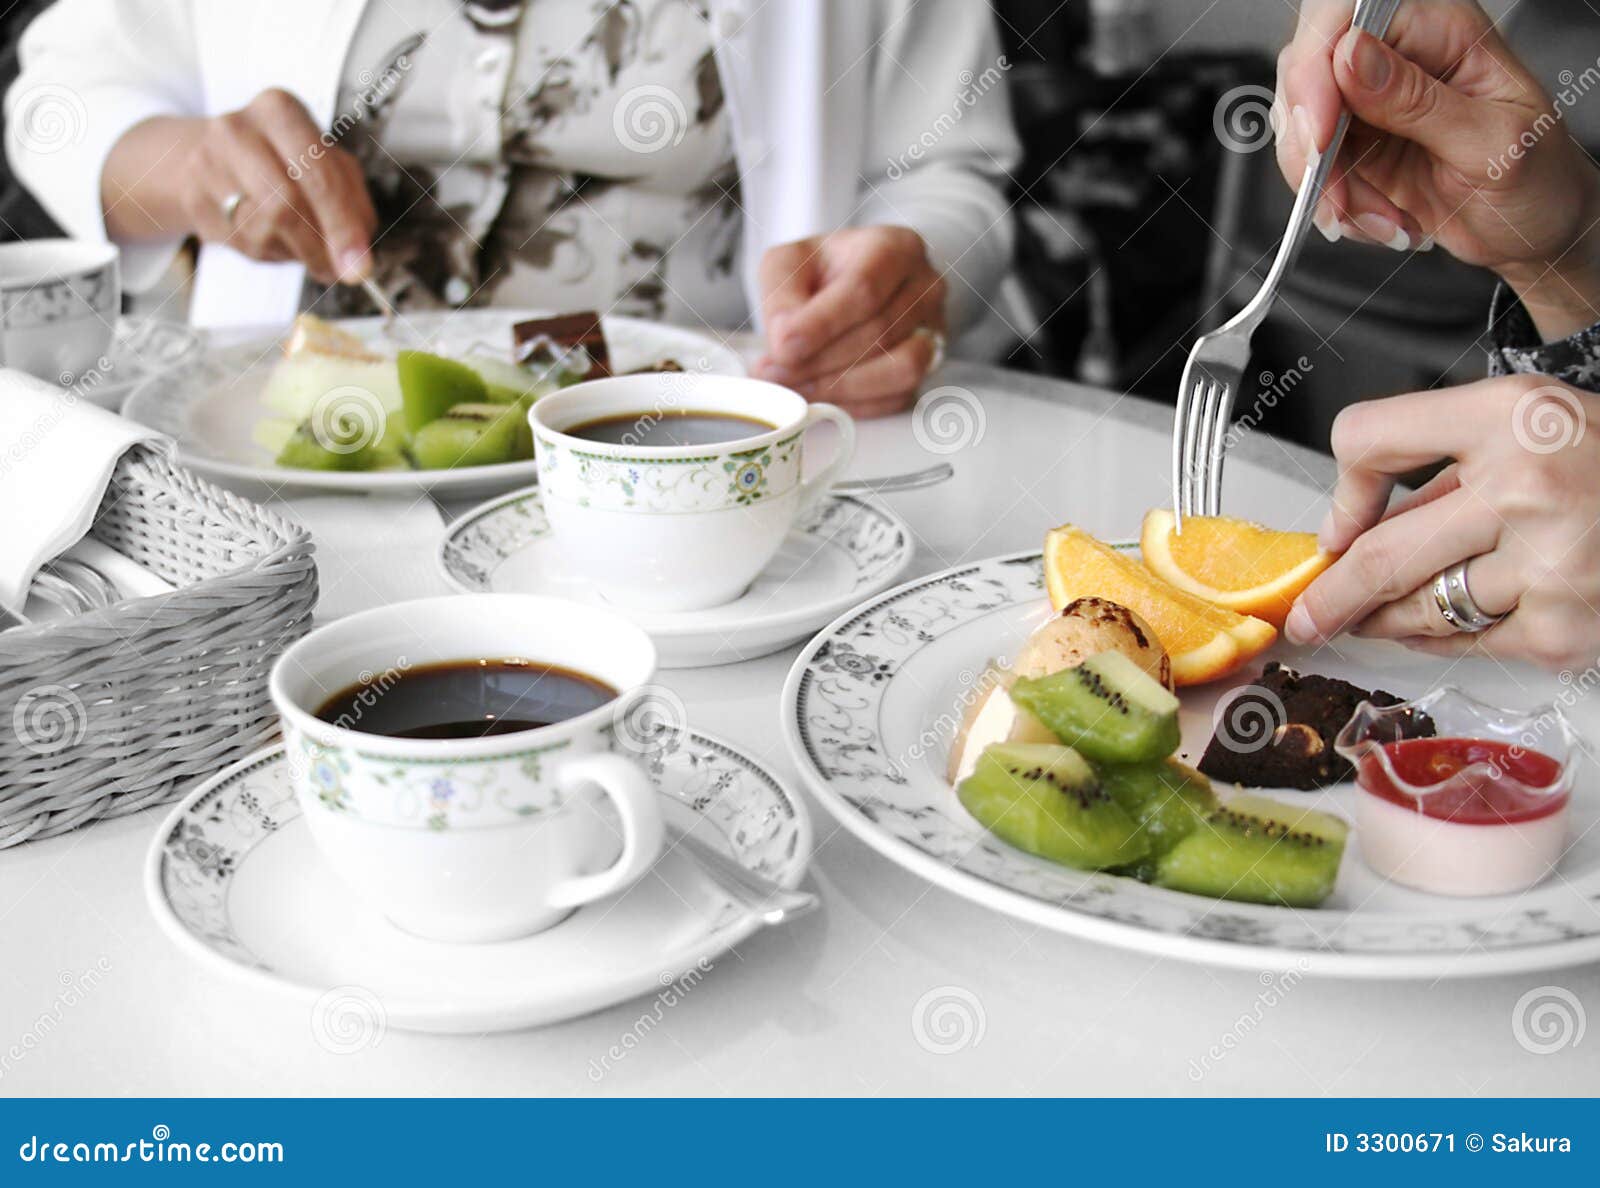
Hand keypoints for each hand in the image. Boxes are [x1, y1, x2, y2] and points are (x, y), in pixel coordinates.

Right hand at [179, 89, 375, 282]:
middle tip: (346, 273)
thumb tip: (358, 256)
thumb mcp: (326, 164)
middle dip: (322, 246)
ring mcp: (208, 164)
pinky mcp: (193, 199)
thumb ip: (352, 204)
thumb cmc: (282, 161)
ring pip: (265, 230)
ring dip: (300, 253)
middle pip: (286, 204)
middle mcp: (237, 129)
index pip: (318, 173)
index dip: (343, 224)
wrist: (205, 156)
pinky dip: (273, 253)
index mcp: (279, 110)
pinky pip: (244, 244)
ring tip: (312, 249)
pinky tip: (278, 240)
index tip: (361, 263)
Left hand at [752, 226, 947, 417]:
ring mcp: (934, 328)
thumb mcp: (788, 265)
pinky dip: (856, 403)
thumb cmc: (821, 273)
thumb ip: (781, 297)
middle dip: (820, 362)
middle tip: (775, 373)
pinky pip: (899, 396)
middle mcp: (925, 285)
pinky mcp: (929, 367)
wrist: (849, 286)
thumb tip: (785, 344)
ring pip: (899, 369)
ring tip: (796, 385)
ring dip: (841, 387)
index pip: (863, 289)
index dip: (822, 325)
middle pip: (878, 332)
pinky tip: (823, 394)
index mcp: (893, 247)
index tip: (782, 348)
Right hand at [1276, 0, 1599, 337]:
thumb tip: (1351, 56)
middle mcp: (1399, 57)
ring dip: (1326, 186)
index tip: (1321, 135)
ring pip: (1299, 126)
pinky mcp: (1355, 144)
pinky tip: (1378, 218)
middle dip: (1313, 143)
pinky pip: (1311, 167)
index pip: (1348, 16)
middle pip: (1308, 70)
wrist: (1539, 229)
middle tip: (1341, 193)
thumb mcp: (1491, 142)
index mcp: (1442, 31)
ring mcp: (1371, 102)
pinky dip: (1333, 204)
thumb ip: (1419, 100)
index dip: (1318, 70)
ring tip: (1380, 218)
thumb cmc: (1539, 180)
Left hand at [1283, 376, 1599, 671]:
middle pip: (1381, 553)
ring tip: (1371, 617)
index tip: (1337, 524)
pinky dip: (1442, 639)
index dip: (1342, 486)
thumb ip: (1449, 462)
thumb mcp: (1537, 424)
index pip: (1369, 438)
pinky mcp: (1561, 630)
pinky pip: (1466, 642)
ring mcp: (1547, 564)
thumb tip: (1359, 525)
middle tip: (1307, 615)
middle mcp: (1527, 485)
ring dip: (1383, 620)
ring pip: (1417, 608)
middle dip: (1331, 595)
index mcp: (1513, 416)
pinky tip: (1447, 624)